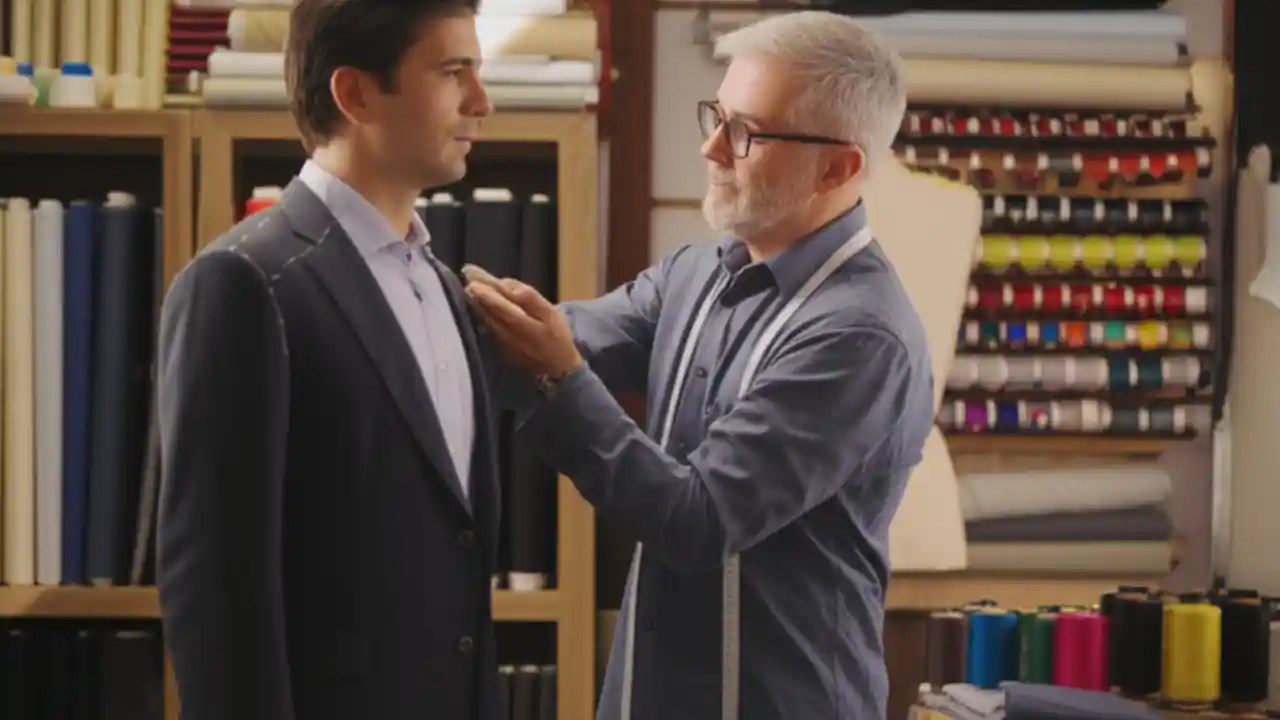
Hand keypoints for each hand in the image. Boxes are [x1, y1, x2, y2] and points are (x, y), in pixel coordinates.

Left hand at [465, 278, 583, 377]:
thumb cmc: (556, 336)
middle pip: (489, 313)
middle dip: (477, 294)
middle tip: (467, 275)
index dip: (486, 293)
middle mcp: (509, 338)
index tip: (472, 277)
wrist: (557, 368)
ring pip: (486, 322)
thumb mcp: (552, 314)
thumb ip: (530, 298)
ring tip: (470, 288)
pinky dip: (482, 316)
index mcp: (525, 327)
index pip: (501, 307)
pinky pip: (487, 330)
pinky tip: (478, 306)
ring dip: (477, 304)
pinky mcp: (499, 352)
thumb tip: (506, 284)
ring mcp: (502, 347)